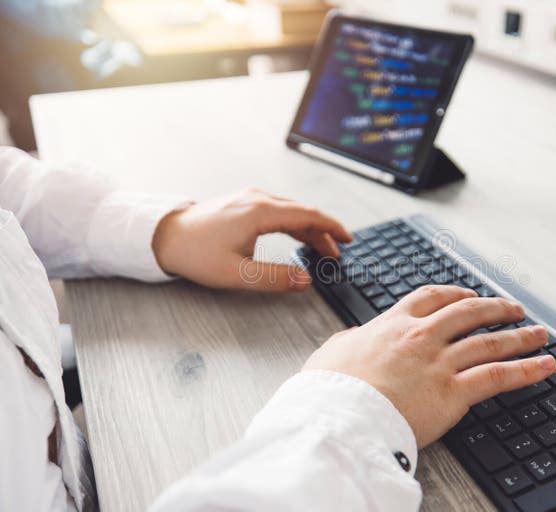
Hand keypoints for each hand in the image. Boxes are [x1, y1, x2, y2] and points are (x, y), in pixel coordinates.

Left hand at [152, 189, 351, 291]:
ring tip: (322, 249)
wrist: (164, 235)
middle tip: (337, 253)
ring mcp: (251, 197)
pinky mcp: (244, 201)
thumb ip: (274, 278)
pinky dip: (295, 222)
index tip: (348, 239)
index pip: (309, 216)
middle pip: (304, 212)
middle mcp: (258, 198)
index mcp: (260, 212)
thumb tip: (305, 281)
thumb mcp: (236, 274)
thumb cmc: (194, 253)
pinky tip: (298, 235)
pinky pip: (279, 209)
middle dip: (325, 232)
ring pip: (292, 210)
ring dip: (310, 228)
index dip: (332, 228)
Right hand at [303, 285, 555, 447]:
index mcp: (393, 323)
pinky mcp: (454, 392)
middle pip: (468, 312)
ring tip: (540, 334)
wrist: (338, 415)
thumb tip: (354, 339)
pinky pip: (498, 376)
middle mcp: (421, 336)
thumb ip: (351, 341)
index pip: (431, 297)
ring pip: (489, 341)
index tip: (467, 295)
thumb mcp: (334, 351)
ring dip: (519, 336)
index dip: (455, 294)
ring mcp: (440, 362)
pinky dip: (526, 369)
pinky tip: (545, 365)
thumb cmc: (330, 388)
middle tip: (513, 309)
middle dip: (495, 309)